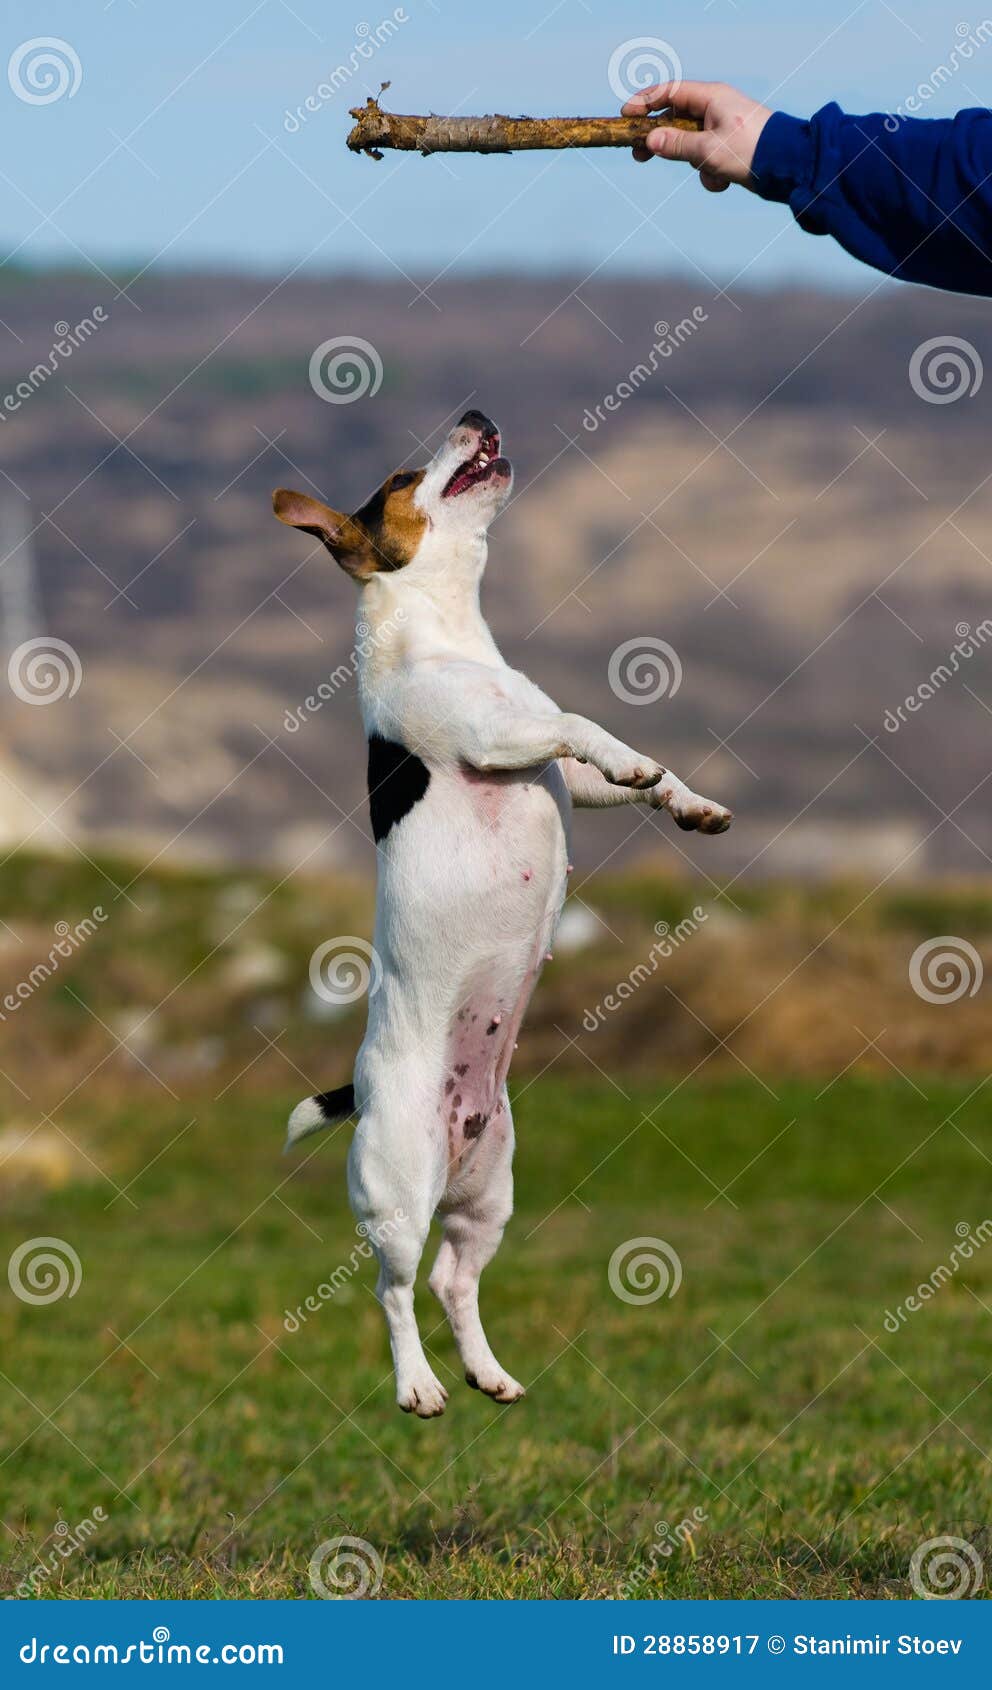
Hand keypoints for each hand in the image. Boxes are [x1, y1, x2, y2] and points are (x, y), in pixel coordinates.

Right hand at [621, 80, 772, 192]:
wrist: (788, 166)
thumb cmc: (750, 150)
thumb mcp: (707, 150)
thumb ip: (676, 145)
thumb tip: (650, 141)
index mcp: (711, 97)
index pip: (669, 92)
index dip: (645, 102)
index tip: (626, 115)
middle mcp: (715, 109)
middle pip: (675, 120)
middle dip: (662, 141)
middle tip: (639, 155)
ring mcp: (722, 129)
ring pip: (691, 145)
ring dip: (695, 163)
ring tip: (711, 172)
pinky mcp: (729, 148)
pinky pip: (707, 159)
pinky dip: (711, 172)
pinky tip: (724, 180)